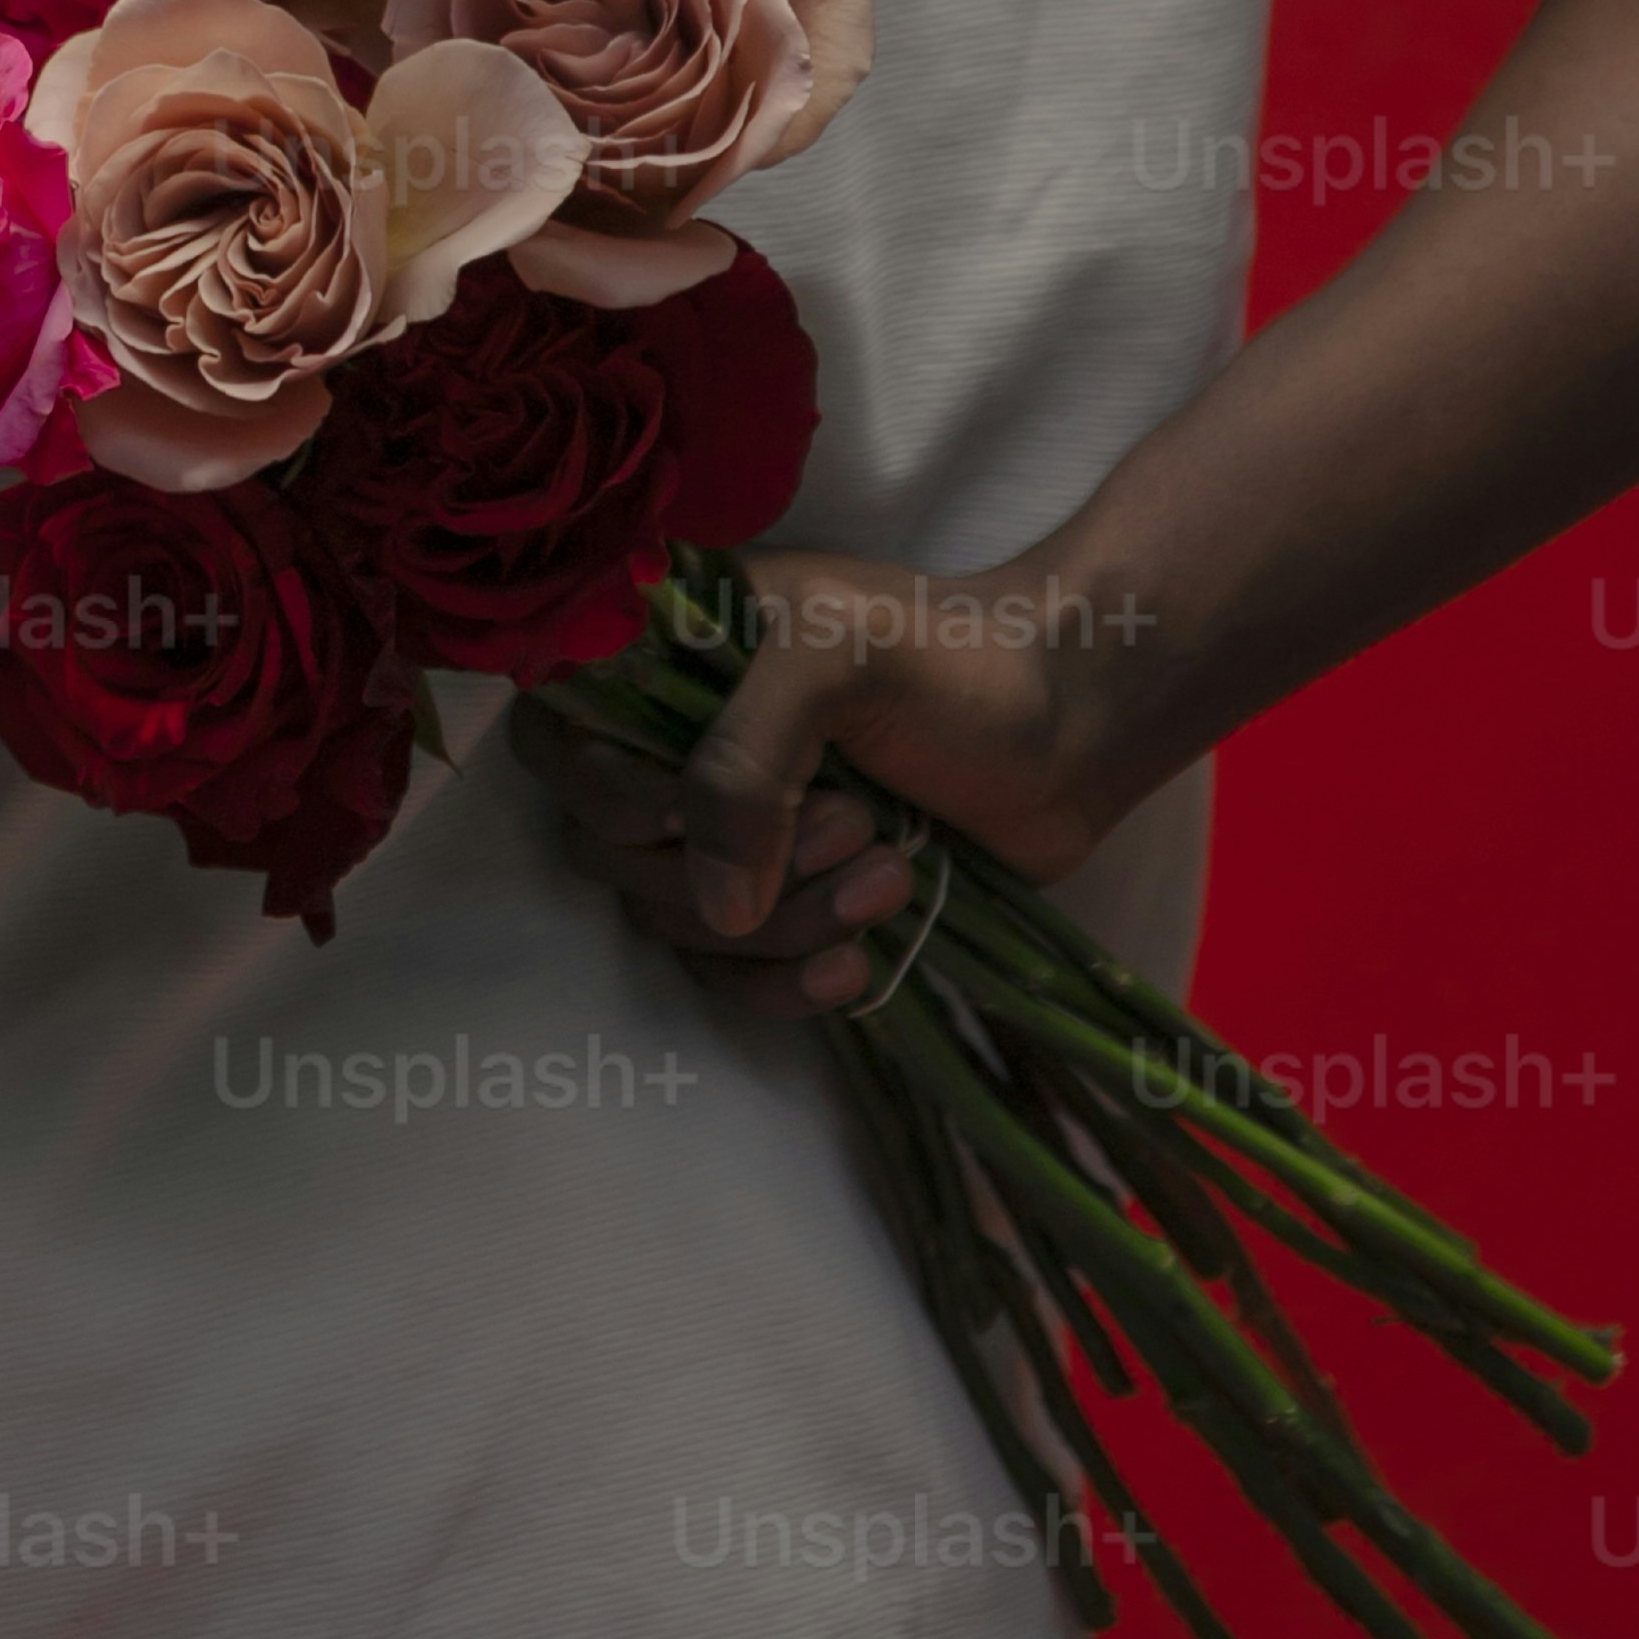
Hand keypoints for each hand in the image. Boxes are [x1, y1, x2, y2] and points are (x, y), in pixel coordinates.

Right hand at [513, 543, 1126, 1002]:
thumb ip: (745, 761)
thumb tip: (714, 905)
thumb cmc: (959, 660)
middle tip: (850, 821)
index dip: (608, 791)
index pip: (558, 736)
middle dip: (728, 863)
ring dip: (782, 924)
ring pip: (680, 922)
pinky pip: (735, 976)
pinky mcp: (788, 900)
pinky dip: (788, 984)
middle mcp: (685, 744)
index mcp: (674, 654)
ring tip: (888, 876)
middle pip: (613, 851)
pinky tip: (858, 967)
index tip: (686, 811)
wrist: (1080, 725)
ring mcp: (736, 829)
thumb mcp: (838, 660)